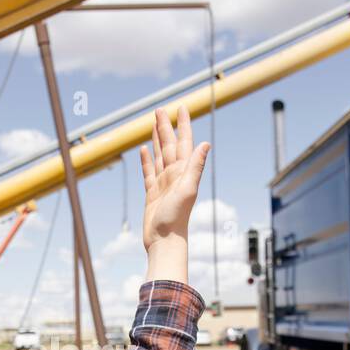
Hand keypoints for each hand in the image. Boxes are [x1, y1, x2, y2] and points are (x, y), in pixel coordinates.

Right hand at [139, 105, 209, 282]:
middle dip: (166, 127)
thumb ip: (196, 166)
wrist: (165, 241)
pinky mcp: (152, 194)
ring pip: (159, 156)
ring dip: (156, 140)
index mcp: (183, 172)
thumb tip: (206, 143)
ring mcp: (163, 184)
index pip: (183, 142)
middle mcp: (174, 175)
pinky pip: (149, 172)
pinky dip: (146, 160)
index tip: (181, 107)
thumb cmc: (176, 219)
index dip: (183, 125)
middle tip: (160, 109)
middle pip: (169, 145)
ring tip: (153, 124)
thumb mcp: (187, 190)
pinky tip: (144, 150)